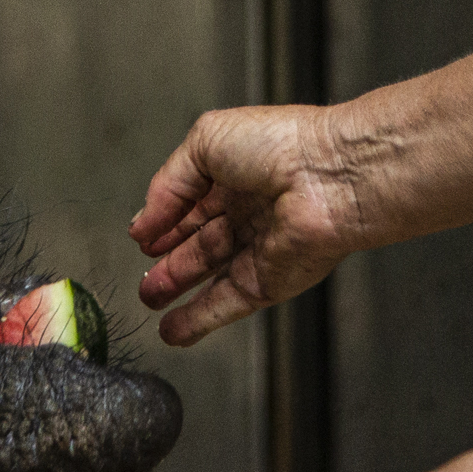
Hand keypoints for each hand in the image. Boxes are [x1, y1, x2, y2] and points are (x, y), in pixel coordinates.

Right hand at [129, 106, 366, 346]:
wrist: (330, 177)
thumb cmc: (281, 146)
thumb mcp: (206, 141)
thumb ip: (168, 183)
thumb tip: (144, 221)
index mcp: (236, 174)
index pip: (193, 204)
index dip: (165, 221)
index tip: (142, 237)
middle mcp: (249, 212)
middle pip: (201, 244)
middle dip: (170, 263)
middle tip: (145, 278)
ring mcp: (259, 250)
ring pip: (211, 278)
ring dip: (179, 292)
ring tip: (150, 300)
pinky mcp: (268, 282)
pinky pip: (227, 304)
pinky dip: (199, 320)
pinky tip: (173, 330)